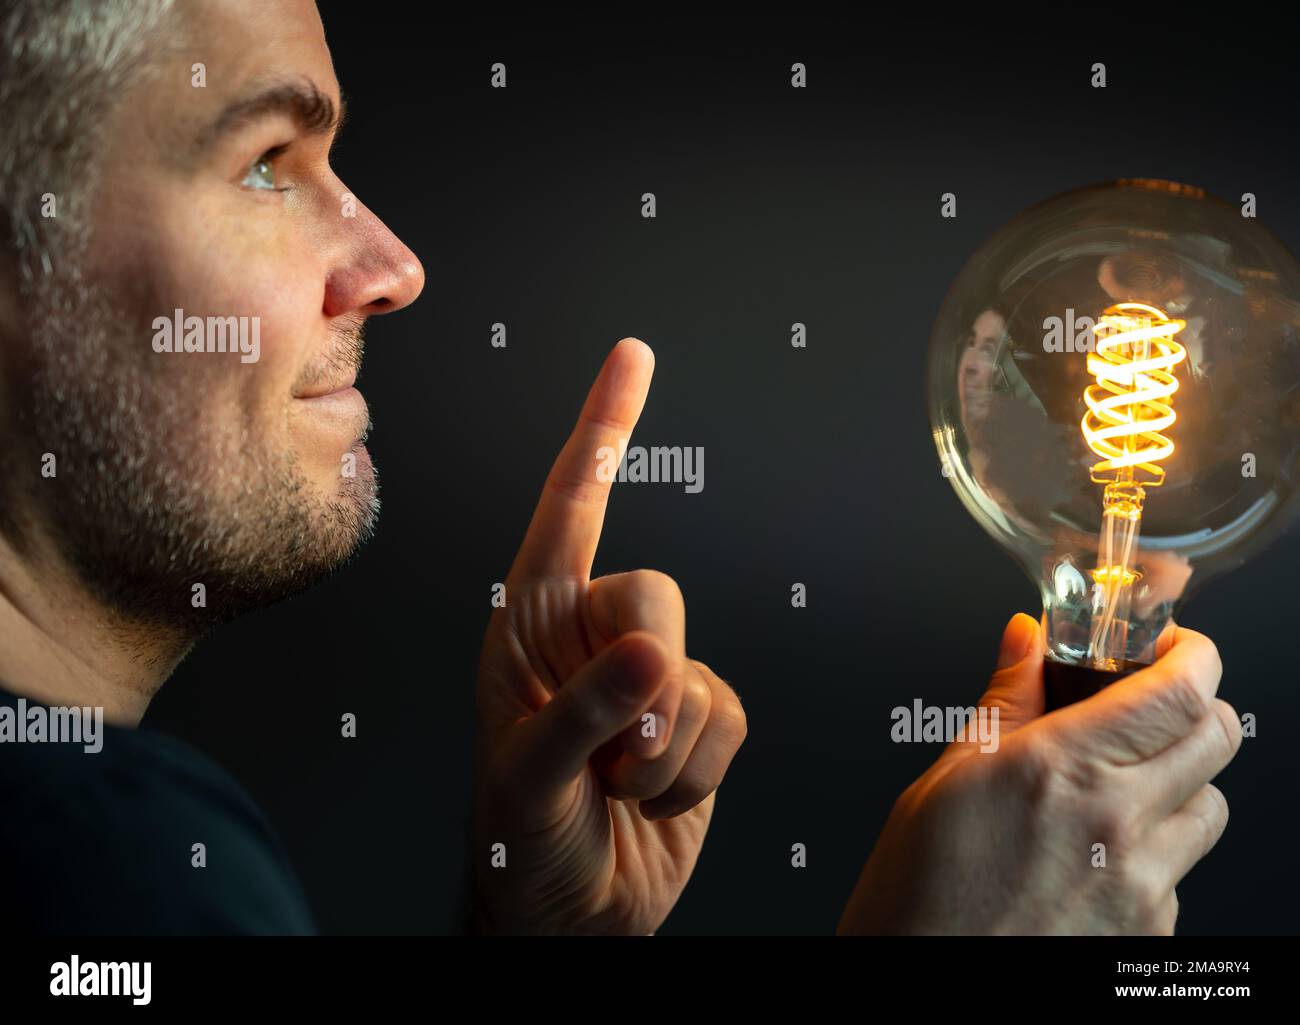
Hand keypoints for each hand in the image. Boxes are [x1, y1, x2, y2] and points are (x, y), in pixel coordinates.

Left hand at [471, 338, 746, 934]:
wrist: (568, 918)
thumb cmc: (519, 847)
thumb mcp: (526, 783)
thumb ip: (583, 712)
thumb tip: (651, 654)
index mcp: (530, 626)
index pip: (570, 507)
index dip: (604, 427)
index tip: (633, 357)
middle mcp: (590, 638)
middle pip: (656, 594)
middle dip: (645, 680)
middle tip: (612, 751)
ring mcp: (649, 681)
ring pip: (698, 671)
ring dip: (665, 751)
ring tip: (614, 787)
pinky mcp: (696, 723)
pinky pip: (731, 717)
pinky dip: (696, 773)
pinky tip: (652, 798)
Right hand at [838, 614, 1239, 934]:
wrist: (919, 989)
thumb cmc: (917, 898)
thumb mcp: (947, 779)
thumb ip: (1005, 702)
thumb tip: (1026, 638)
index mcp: (1060, 768)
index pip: (1180, 692)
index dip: (1195, 655)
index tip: (1177, 646)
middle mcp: (1117, 824)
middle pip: (1218, 738)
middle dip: (1195, 706)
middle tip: (1151, 703)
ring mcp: (1144, 887)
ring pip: (1211, 808)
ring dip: (1180, 784)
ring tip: (1117, 790)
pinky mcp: (1151, 936)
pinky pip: (1183, 875)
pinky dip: (1154, 855)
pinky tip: (1094, 859)